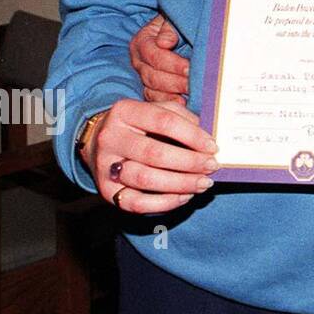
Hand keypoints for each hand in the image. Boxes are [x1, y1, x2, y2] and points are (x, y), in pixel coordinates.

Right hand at [85, 98, 218, 213]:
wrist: (100, 142)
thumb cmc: (140, 125)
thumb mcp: (157, 110)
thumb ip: (182, 118)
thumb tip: (209, 138)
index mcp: (125, 111)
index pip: (164, 121)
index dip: (192, 135)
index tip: (213, 146)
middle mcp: (111, 138)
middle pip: (154, 153)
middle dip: (189, 162)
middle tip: (212, 167)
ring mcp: (105, 166)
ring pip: (145, 179)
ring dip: (180, 183)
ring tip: (203, 183)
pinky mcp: (106, 191)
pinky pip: (136, 203)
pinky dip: (164, 202)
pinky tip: (184, 196)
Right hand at [130, 14, 189, 102]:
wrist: (176, 30)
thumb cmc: (176, 23)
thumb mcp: (172, 19)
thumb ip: (169, 28)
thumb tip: (165, 42)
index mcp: (141, 42)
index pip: (153, 55)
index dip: (172, 63)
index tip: (189, 68)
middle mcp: (138, 61)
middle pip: (152, 75)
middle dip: (175, 81)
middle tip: (193, 85)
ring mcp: (143, 76)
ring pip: (152, 90)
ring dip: (172, 95)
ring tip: (190, 97)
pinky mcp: (151, 88)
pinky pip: (155, 99)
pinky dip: (168, 103)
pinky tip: (182, 105)